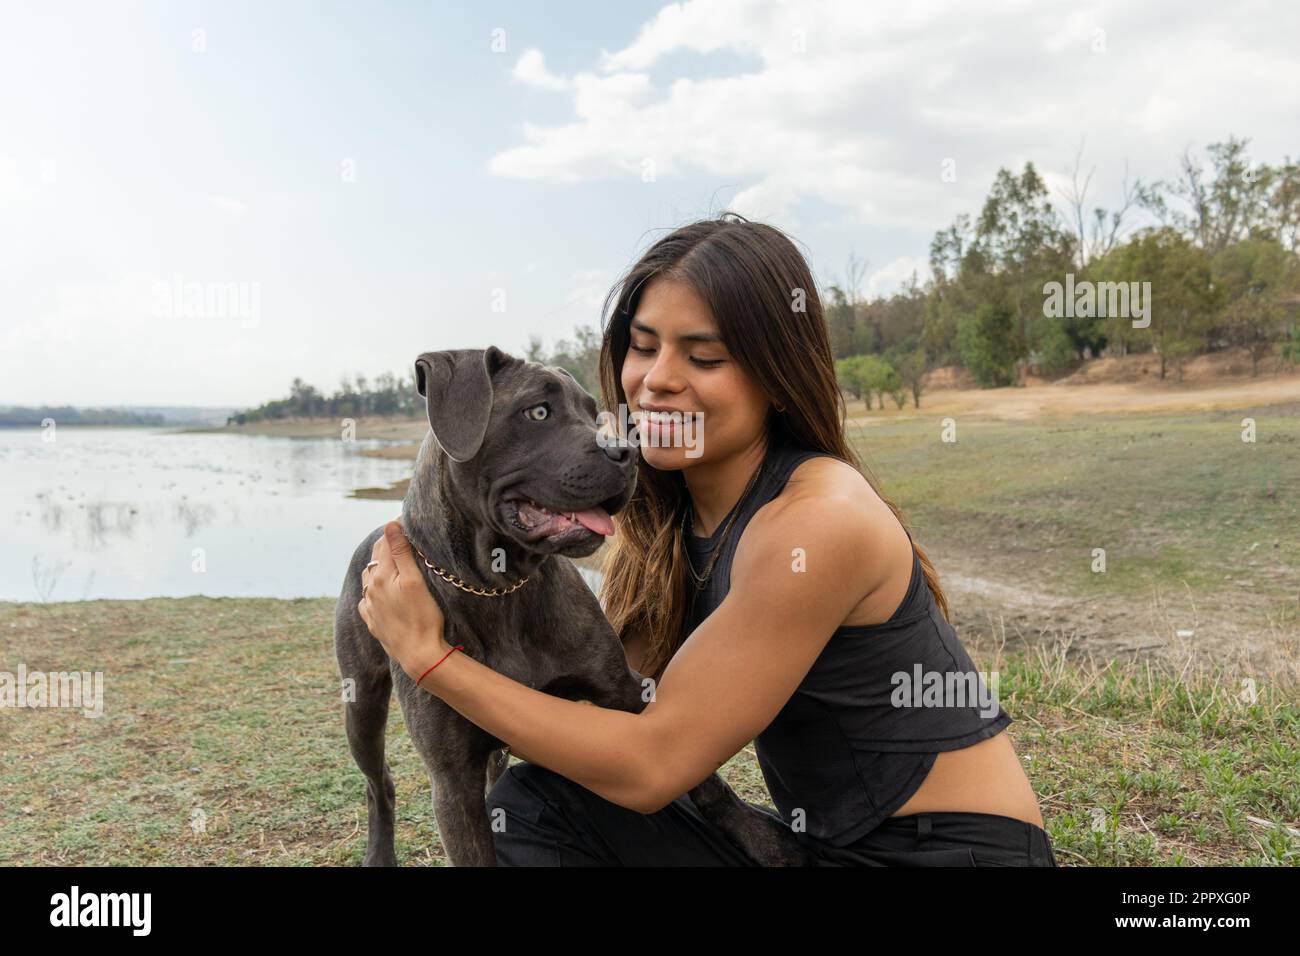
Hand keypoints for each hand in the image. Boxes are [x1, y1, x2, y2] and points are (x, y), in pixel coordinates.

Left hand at [358, 520, 449, 682]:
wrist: (419, 654)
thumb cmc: (423, 617)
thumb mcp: (415, 580)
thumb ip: (400, 551)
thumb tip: (390, 524)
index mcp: (381, 576)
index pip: (385, 544)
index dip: (396, 530)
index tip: (406, 521)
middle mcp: (371, 590)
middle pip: (376, 559)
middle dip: (386, 546)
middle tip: (401, 537)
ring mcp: (371, 607)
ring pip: (369, 579)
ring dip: (378, 567)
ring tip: (391, 563)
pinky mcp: (374, 622)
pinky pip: (367, 601)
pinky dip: (372, 591)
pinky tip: (379, 593)